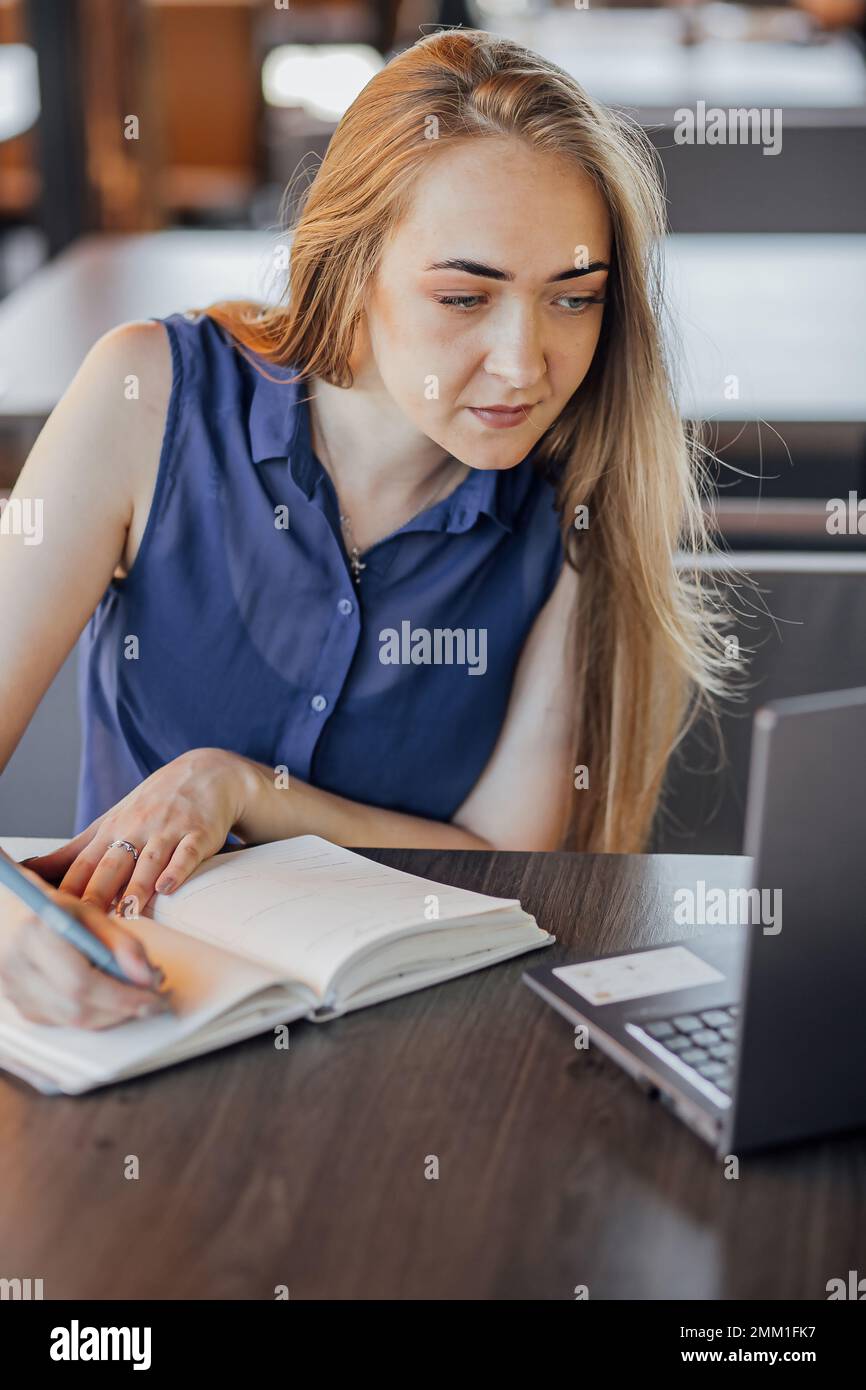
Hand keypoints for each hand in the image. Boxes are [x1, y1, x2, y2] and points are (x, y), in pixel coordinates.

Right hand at [0, 862, 169, 1028]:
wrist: (1, 906)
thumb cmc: (43, 902)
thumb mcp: (84, 909)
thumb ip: (119, 941)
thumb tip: (146, 975)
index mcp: (35, 933)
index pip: (82, 983)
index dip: (123, 997)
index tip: (155, 998)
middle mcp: (17, 965)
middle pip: (76, 1009)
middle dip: (122, 1010)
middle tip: (152, 999)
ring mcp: (10, 987)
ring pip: (68, 1021)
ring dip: (108, 1016)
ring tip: (133, 996)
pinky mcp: (12, 1000)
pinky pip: (56, 1020)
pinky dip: (87, 1013)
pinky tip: (104, 998)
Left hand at [22, 748, 256, 916]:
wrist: (206, 772)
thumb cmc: (154, 802)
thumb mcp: (113, 820)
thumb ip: (77, 850)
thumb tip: (31, 869)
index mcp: (112, 830)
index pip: (84, 863)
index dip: (70, 888)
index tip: (58, 913)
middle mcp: (137, 829)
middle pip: (111, 865)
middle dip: (96, 893)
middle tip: (85, 920)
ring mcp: (168, 830)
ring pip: (148, 861)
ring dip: (136, 887)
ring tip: (125, 912)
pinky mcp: (199, 833)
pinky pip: (187, 853)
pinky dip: (177, 870)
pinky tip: (167, 887)